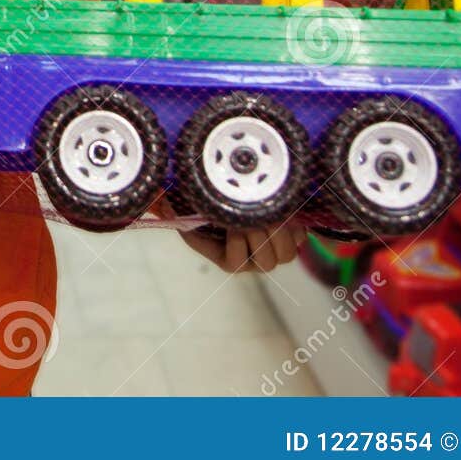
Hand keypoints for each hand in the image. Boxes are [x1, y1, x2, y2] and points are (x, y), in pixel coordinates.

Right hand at [153, 195, 300, 273]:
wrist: (234, 196)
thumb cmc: (207, 205)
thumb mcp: (189, 209)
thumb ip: (175, 210)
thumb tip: (159, 202)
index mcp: (229, 260)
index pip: (236, 263)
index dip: (235, 241)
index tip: (230, 220)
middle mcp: (254, 261)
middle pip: (266, 262)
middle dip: (258, 235)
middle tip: (251, 211)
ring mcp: (274, 252)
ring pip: (286, 255)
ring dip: (278, 232)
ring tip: (267, 210)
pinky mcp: (292, 238)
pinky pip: (300, 238)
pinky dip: (294, 225)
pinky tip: (282, 209)